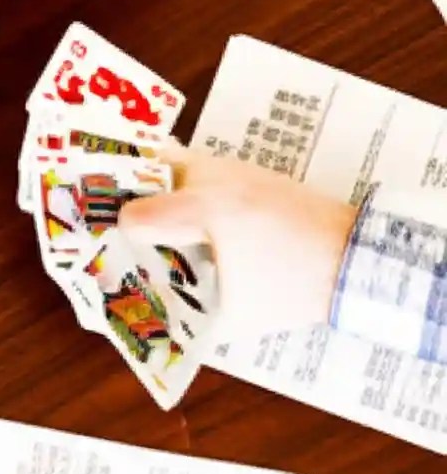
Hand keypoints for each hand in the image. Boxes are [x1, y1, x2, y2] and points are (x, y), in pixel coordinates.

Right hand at [119, 148, 356, 341]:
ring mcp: (236, 169)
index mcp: (204, 209)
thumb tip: (153, 313)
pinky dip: (186, 183)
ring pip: (176, 160)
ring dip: (158, 183)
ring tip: (149, 213)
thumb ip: (185, 310)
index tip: (116, 248)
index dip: (120, 233)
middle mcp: (215, 178)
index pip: (137, 212)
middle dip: (129, 188)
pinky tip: (189, 215)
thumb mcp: (230, 313)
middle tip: (118, 216)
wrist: (357, 260)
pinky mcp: (253, 171)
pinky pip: (202, 166)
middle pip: (149, 165)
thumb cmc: (292, 288)